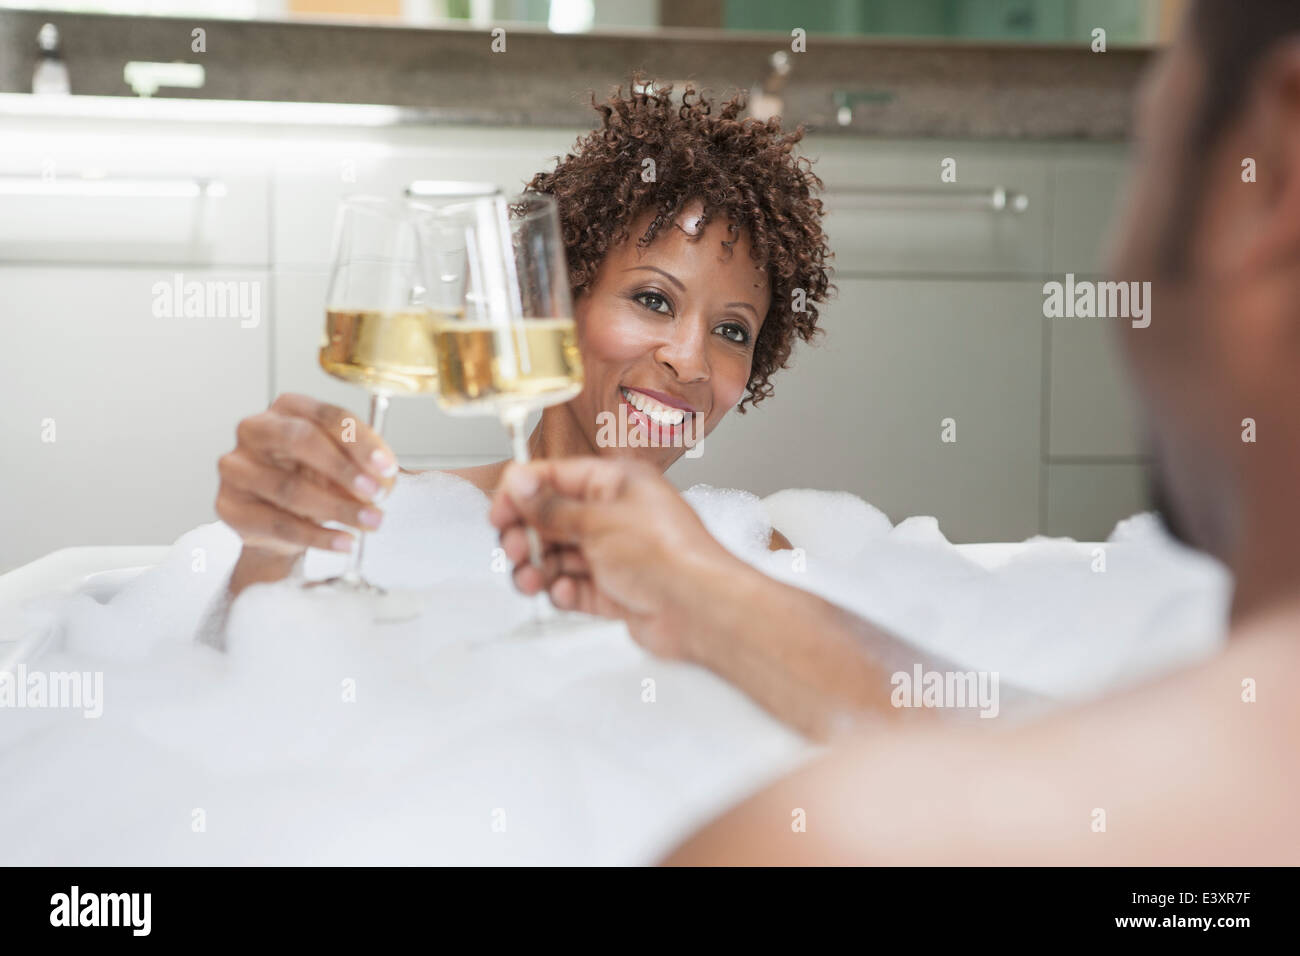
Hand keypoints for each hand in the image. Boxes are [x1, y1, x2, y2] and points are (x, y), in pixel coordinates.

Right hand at [216, 393, 397, 561]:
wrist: (278, 522)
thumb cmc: (312, 480)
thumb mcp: (345, 466)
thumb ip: (365, 467)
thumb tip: (384, 481)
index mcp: (288, 408)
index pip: (327, 415)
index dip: (360, 441)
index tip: (386, 467)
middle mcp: (256, 429)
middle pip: (300, 440)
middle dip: (343, 469)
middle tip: (375, 493)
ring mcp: (236, 467)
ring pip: (289, 488)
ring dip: (338, 509)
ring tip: (370, 522)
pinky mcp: (229, 505)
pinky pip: (278, 524)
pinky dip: (317, 536)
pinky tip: (344, 541)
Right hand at [488, 457, 745, 657]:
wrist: (700, 609)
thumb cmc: (668, 555)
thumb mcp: (598, 520)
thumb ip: (552, 506)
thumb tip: (519, 483)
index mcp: (616, 484)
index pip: (556, 478)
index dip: (522, 493)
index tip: (498, 512)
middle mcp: (615, 515)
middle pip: (552, 519)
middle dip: (528, 535)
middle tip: (516, 550)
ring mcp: (615, 554)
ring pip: (560, 557)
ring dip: (539, 568)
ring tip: (532, 580)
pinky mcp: (615, 590)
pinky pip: (575, 587)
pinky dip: (563, 591)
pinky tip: (564, 593)